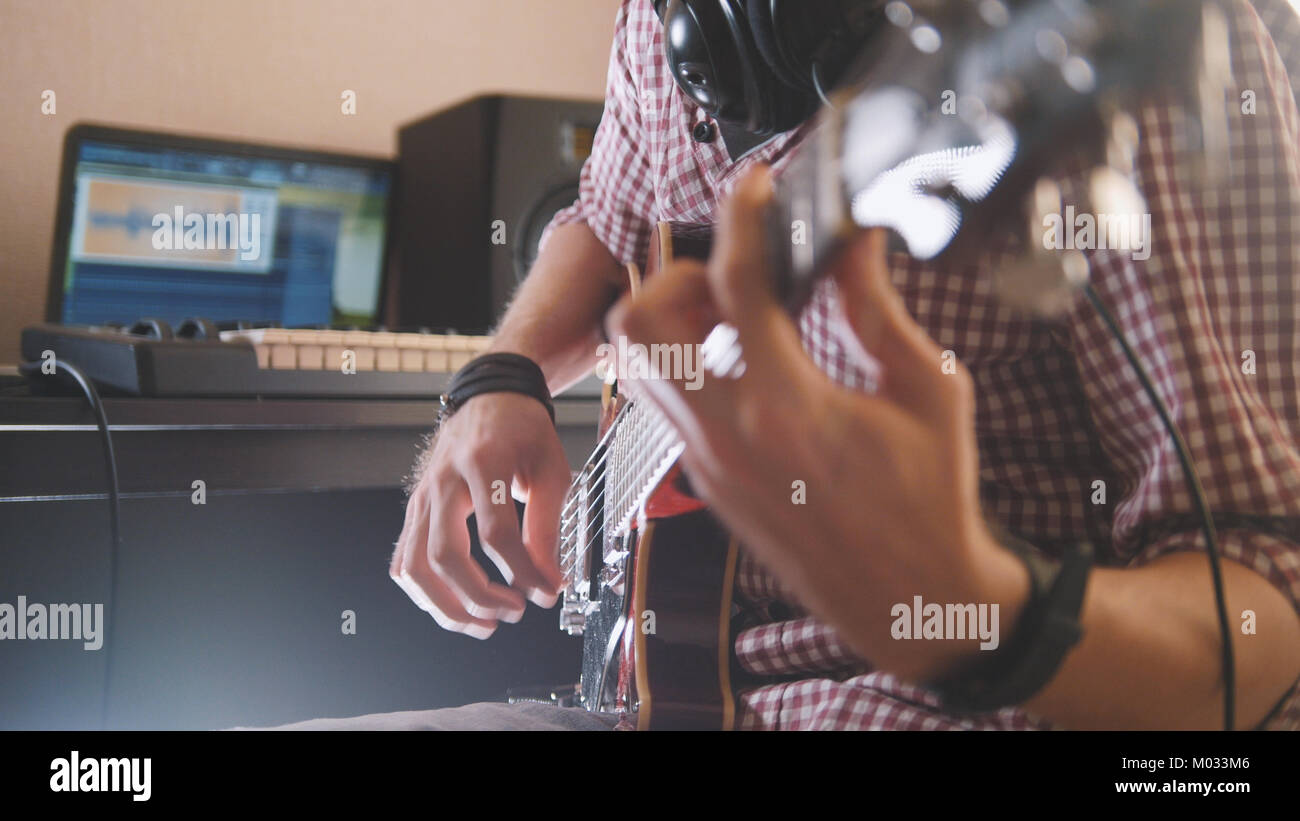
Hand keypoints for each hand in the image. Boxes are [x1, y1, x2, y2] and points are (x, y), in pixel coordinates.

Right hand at [390, 391, 567, 637]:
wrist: (491, 400)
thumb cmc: (523, 432)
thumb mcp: (551, 470)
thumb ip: (548, 527)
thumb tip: (548, 581)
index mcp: (483, 462)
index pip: (496, 534)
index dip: (524, 572)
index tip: (547, 591)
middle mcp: (444, 480)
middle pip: (446, 556)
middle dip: (481, 597)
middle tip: (515, 611)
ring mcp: (423, 496)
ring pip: (415, 566)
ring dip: (447, 606)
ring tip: (484, 623)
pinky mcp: (415, 510)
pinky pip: (405, 562)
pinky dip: (426, 594)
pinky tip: (457, 604)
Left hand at [604, 167, 1027, 680]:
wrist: (909, 598)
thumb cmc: (929, 501)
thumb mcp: (926, 391)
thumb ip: (876, 309)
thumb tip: (854, 241)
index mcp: (790, 407)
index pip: (735, 287)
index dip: (740, 218)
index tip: (753, 186)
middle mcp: (730, 434)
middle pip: (643, 323)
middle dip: (677, 273)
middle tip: (730, 270)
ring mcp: (706, 462)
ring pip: (637, 365)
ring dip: (668, 320)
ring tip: (728, 310)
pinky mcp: (704, 480)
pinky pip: (664, 404)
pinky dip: (683, 364)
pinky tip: (738, 359)